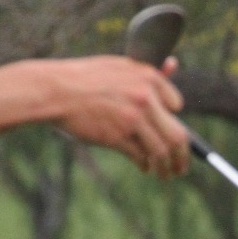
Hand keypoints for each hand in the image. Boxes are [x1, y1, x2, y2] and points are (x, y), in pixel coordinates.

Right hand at [41, 56, 189, 177]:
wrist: (55, 90)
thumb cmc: (85, 78)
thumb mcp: (119, 66)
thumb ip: (149, 71)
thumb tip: (174, 64)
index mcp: (148, 77)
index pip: (177, 105)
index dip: (174, 119)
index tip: (173, 132)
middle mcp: (145, 97)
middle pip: (177, 134)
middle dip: (183, 156)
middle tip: (181, 167)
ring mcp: (133, 118)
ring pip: (161, 150)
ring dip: (167, 167)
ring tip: (167, 174)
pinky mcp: (118, 136)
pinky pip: (141, 156)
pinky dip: (145, 165)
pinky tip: (145, 168)